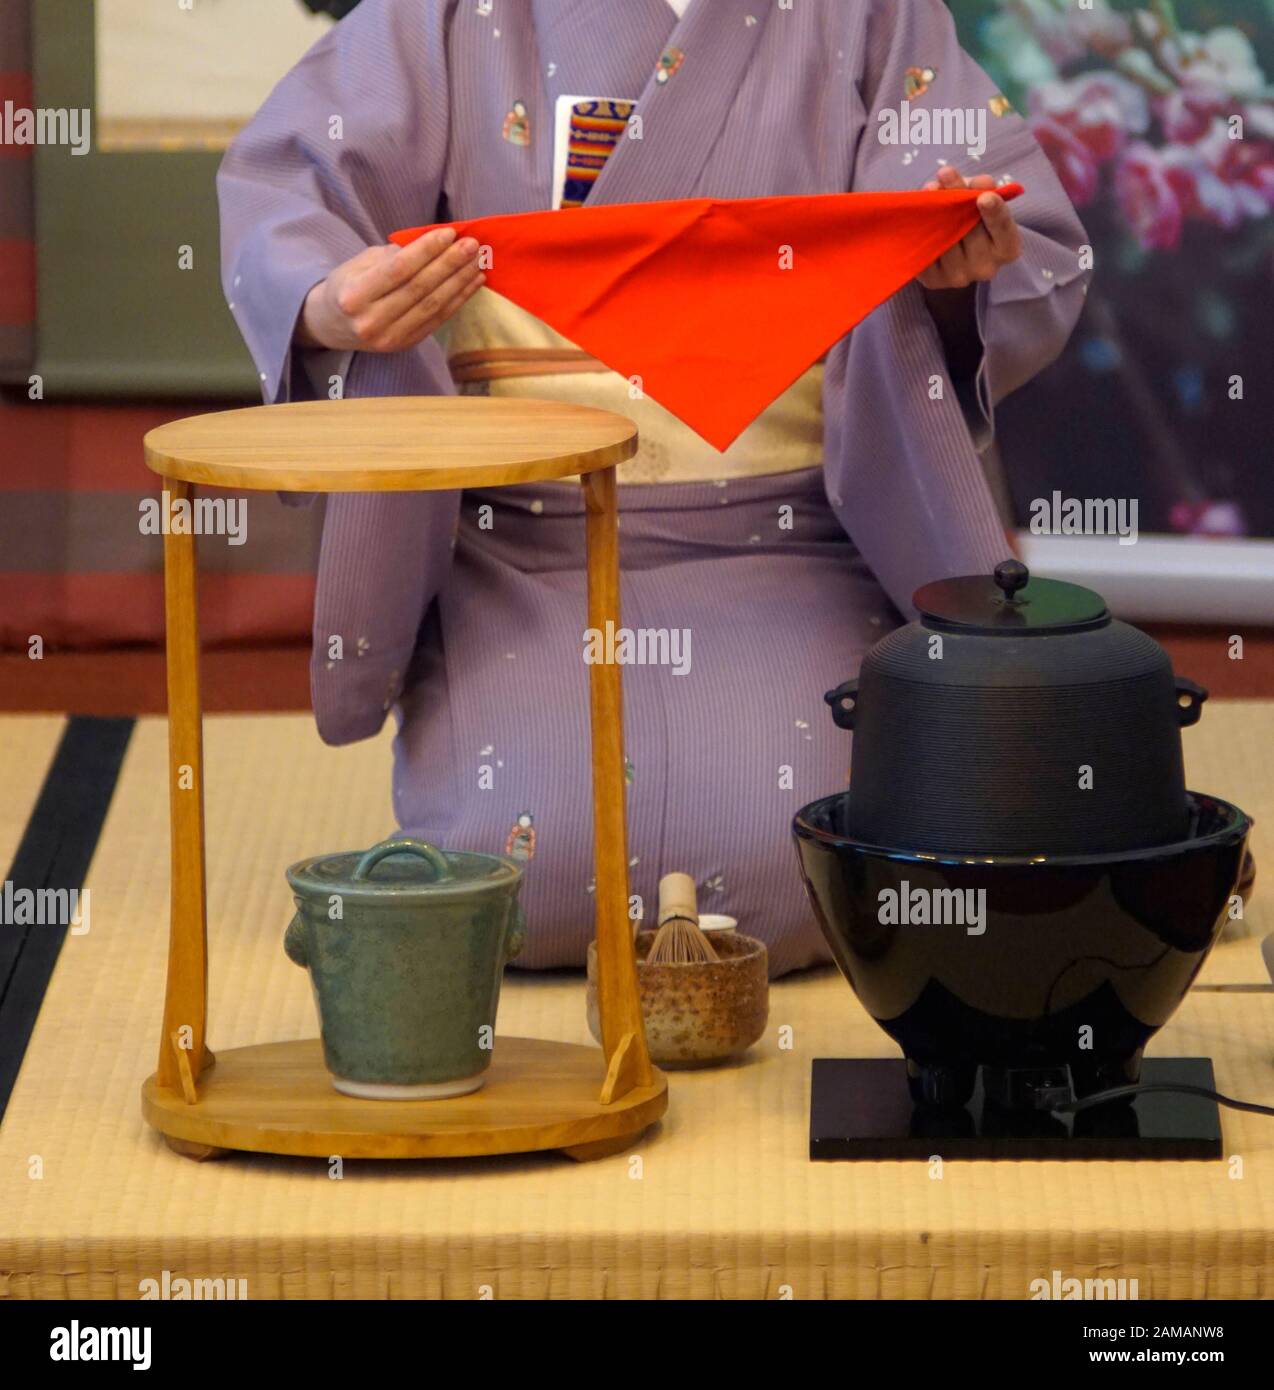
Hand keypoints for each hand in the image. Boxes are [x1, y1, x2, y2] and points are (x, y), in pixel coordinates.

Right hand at [297, 227, 484, 351]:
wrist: (332, 326)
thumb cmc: (347, 285)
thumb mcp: (359, 264)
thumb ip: (393, 256)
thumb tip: (434, 244)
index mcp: (354, 296)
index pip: (398, 270)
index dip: (427, 251)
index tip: (450, 233)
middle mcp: (371, 321)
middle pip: (420, 289)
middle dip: (450, 264)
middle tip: (473, 245)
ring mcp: (390, 337)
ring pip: (433, 306)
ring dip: (460, 282)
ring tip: (478, 261)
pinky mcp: (406, 345)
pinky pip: (438, 320)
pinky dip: (458, 300)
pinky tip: (473, 282)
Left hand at [917, 166, 1021, 290]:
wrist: (955, 248)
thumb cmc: (975, 218)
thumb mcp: (984, 198)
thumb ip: (983, 188)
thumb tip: (979, 183)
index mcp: (1007, 249)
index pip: (1004, 230)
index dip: (995, 213)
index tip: (985, 197)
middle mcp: (985, 268)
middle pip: (969, 231)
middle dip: (956, 198)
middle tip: (946, 172)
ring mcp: (958, 278)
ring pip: (944, 238)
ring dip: (934, 210)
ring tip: (930, 189)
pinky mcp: (933, 281)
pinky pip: (924, 251)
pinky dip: (920, 229)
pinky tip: (919, 214)